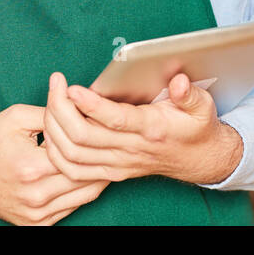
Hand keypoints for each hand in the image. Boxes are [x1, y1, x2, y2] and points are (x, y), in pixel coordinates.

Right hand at [0, 103, 107, 224]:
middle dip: (100, 160)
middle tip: (114, 145)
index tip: (105, 129)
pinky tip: (87, 177)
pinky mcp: (35, 225)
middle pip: (84, 178)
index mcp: (31, 167)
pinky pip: (69, 210)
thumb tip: (77, 96)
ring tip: (106, 159)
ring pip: (81, 197)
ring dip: (97, 178)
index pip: (77, 153)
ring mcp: (35, 214)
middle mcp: (35, 196)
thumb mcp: (17, 117)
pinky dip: (80, 194)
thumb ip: (51, 110)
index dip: (92, 140)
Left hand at [41, 71, 243, 184]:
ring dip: (53, 128)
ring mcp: (117, 164)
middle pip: (82, 137)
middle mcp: (130, 150)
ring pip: (72, 154)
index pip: (115, 120)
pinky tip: (52, 129)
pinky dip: (55, 151)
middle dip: (60, 109)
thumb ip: (189, 93)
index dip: (90, 105)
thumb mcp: (202, 106)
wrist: (199, 160)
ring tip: (52, 100)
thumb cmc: (196, 128)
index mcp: (151, 129)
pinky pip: (72, 170)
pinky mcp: (110, 172)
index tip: (72, 87)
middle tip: (55, 84)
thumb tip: (179, 82)